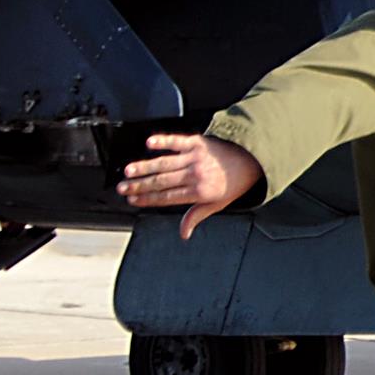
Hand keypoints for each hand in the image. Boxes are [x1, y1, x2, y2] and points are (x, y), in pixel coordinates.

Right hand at [117, 132, 262, 239]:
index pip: (167, 197)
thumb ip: (196, 216)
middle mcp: (196, 175)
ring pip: (165, 163)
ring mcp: (196, 158)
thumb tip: (184, 234)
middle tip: (123, 188)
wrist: (252, 159)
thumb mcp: (217, 204)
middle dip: (140, 185)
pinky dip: (163, 141)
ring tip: (129, 171)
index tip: (133, 200)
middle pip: (162, 181)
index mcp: (200, 192)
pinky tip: (149, 142)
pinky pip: (177, 141)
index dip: (148, 199)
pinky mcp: (197, 142)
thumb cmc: (234, 183)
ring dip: (145, 167)